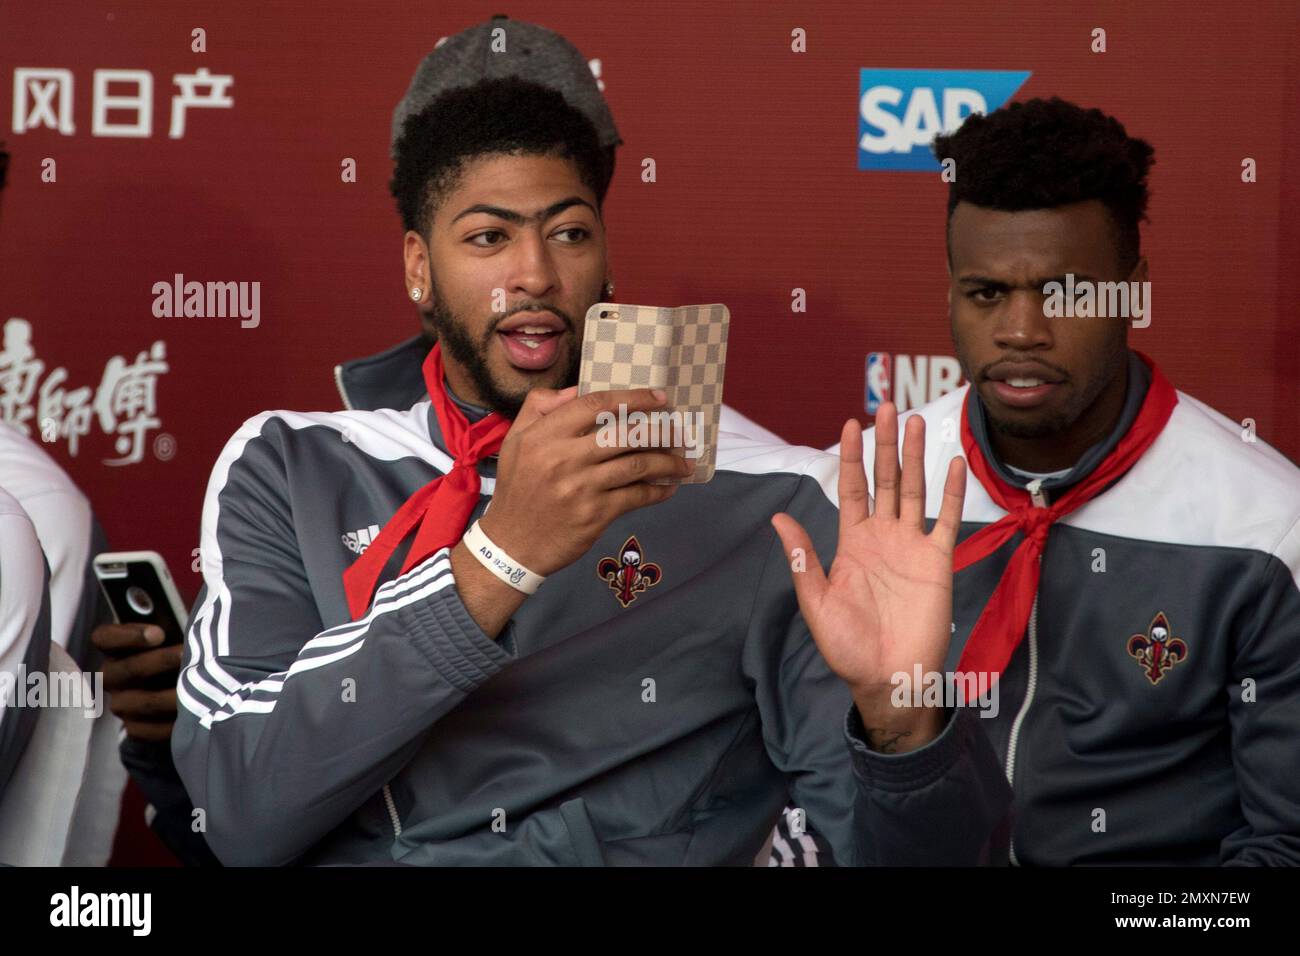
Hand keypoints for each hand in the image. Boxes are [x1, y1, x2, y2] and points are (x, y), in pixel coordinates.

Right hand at [90, 622, 182, 741]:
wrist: (191, 684)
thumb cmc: (183, 647)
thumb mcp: (181, 630)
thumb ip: (179, 623)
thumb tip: (193, 624)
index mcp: (117, 646)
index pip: (104, 638)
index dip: (127, 635)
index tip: (158, 633)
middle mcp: (113, 675)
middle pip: (124, 670)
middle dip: (158, 661)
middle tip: (186, 654)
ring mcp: (122, 703)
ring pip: (139, 702)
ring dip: (170, 696)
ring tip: (199, 688)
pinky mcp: (135, 727)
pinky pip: (146, 730)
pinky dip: (170, 724)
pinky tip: (191, 715)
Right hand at [482, 386, 694, 575]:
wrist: (511, 544)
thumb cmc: (517, 488)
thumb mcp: (515, 441)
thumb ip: (540, 407)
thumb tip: (576, 390)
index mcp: (544, 435)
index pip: (595, 404)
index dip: (633, 398)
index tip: (659, 397)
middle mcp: (564, 458)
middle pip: (624, 433)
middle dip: (659, 430)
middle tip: (679, 431)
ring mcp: (581, 487)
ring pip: (637, 464)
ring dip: (667, 462)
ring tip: (683, 462)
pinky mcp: (594, 514)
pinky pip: (636, 496)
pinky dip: (658, 491)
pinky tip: (668, 488)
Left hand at [771, 404, 965, 752]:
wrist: (888, 678)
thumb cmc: (848, 647)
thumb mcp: (816, 600)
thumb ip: (803, 557)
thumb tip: (778, 518)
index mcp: (851, 543)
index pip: (850, 489)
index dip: (850, 457)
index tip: (849, 424)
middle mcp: (882, 537)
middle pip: (883, 479)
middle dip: (884, 444)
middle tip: (886, 406)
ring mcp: (912, 546)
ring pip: (913, 490)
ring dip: (915, 456)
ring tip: (915, 421)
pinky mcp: (938, 561)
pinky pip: (947, 519)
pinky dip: (951, 491)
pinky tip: (952, 462)